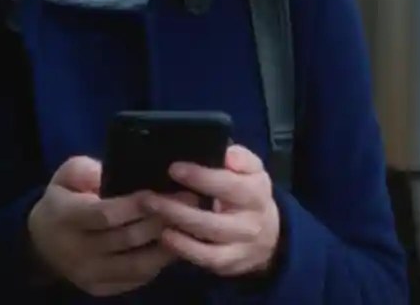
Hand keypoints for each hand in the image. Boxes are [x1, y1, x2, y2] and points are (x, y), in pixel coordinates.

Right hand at [27, 156, 176, 296]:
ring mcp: (88, 274)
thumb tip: (114, 172)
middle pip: (126, 239)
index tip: (160, 191)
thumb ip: (87, 170)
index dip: (134, 205)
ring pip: (136, 264)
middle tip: (190, 201)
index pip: (105, 215)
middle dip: (160, 220)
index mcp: (65, 218)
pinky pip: (135, 279)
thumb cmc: (62, 200)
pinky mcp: (100, 289)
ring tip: (188, 224)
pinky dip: (157, 263)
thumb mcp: (66, 175)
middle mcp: (76, 251)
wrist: (42, 243)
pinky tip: (174, 244)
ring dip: (167, 245)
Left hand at [141, 145, 280, 277]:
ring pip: (208, 244)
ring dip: (178, 230)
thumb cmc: (249, 192)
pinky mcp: (230, 264)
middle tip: (149, 198)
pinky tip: (165, 236)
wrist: (269, 233)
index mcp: (256, 193)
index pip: (229, 186)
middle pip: (213, 222)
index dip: (201, 178)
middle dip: (179, 210)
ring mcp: (241, 248)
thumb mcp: (252, 170)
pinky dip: (184, 249)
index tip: (173, 169)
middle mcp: (251, 224)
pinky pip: (206, 259)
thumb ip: (241, 157)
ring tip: (154, 214)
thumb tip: (228, 155)